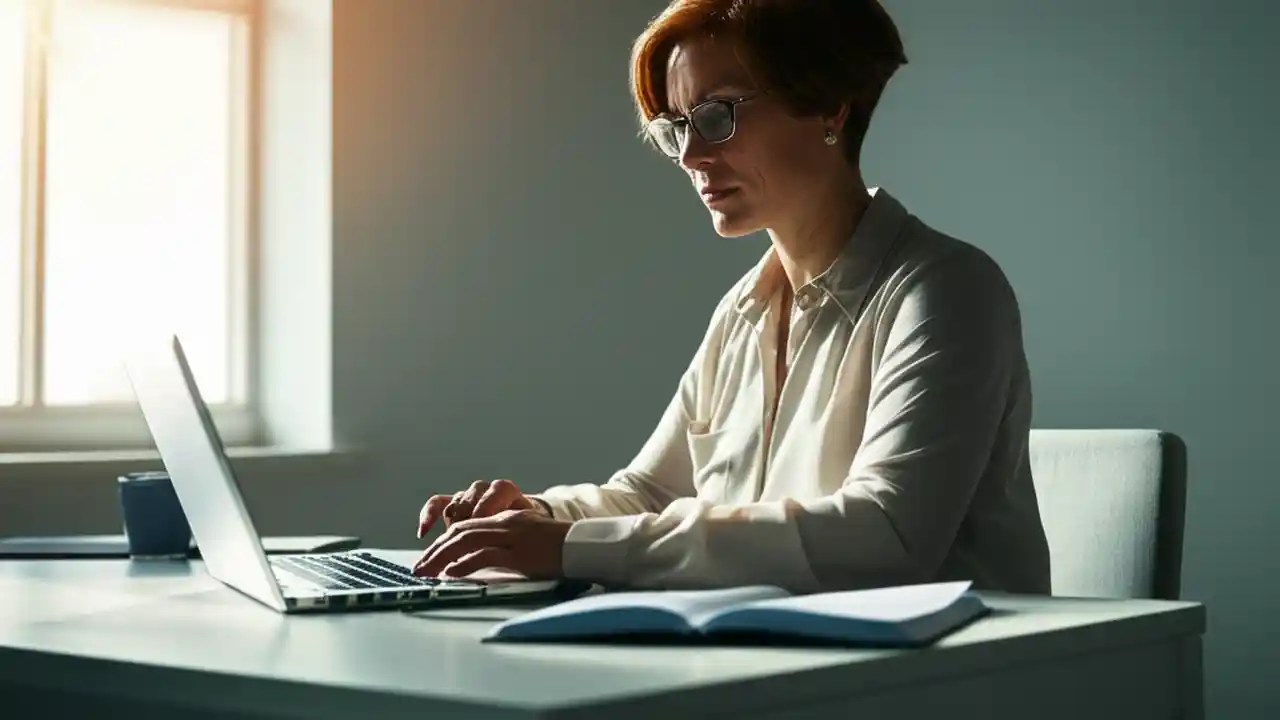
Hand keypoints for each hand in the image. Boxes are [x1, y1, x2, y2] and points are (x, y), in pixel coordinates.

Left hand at [412, 509, 571, 578]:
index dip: (444, 541)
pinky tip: (453, 574)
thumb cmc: (561, 548)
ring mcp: (513, 537)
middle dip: (436, 550)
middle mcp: (507, 524)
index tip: (429, 558)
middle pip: (461, 532)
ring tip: (428, 572)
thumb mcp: (529, 541)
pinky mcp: (520, 553)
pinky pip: (486, 556)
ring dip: (443, 558)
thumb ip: (503, 548)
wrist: (587, 546)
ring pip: (467, 541)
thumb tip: (474, 565)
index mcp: (507, 520)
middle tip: (419, 567)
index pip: (467, 526)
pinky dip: (465, 565)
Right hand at [416, 478, 543, 537]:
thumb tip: (494, 558)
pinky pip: (436, 503)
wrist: (527, 530)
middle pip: (470, 499)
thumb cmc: (528, 535)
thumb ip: (512, 540)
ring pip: (455, 503)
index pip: (496, 491)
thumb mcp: (526, 535)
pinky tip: (424, 533)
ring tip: (455, 547)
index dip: (487, 510)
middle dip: (465, 524)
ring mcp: (468, 497)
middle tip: (462, 547)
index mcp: (508, 492)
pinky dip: (428, 515)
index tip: (482, 530)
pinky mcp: (453, 505)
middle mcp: (486, 490)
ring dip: (452, 525)